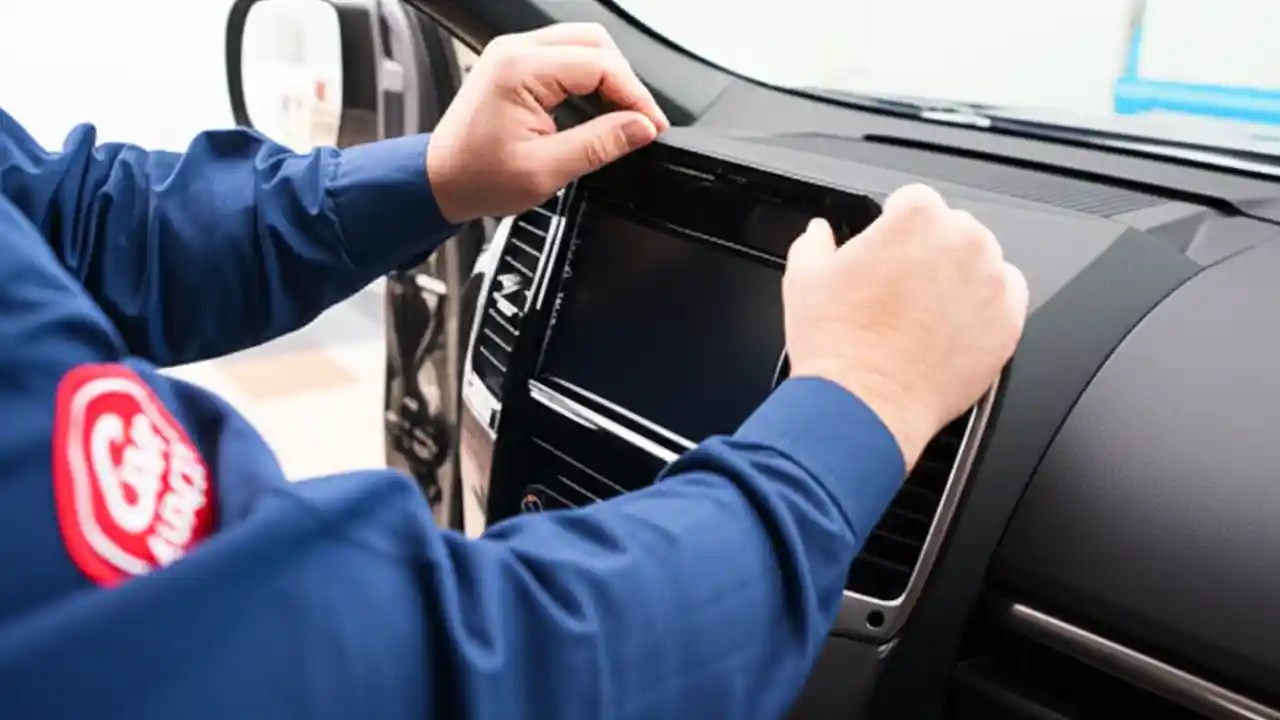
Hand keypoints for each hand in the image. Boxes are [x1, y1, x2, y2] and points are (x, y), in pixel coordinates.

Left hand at [427, 23, 669, 222]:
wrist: (439, 181)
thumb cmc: (477, 177)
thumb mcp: (547, 169)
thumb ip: (599, 144)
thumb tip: (640, 128)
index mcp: (520, 69)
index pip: (600, 65)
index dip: (635, 96)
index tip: (651, 126)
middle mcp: (515, 51)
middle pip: (596, 43)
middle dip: (625, 81)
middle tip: (639, 121)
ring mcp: (513, 53)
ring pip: (583, 45)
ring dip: (608, 78)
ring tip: (621, 117)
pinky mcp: (514, 63)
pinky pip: (565, 56)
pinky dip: (588, 78)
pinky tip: (597, 108)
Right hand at [783, 184, 1027, 467]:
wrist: (864, 405)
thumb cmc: (837, 345)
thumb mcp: (804, 278)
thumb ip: (815, 241)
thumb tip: (819, 233)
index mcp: (916, 217)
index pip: (914, 200)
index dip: (893, 224)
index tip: (886, 249)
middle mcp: (963, 240)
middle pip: (951, 229)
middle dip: (928, 251)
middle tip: (900, 288)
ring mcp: (992, 281)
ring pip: (981, 262)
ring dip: (958, 277)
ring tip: (923, 312)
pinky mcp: (1009, 321)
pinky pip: (1006, 298)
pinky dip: (984, 307)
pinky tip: (950, 327)